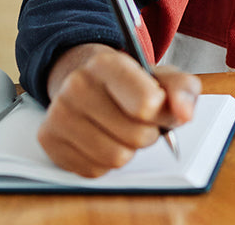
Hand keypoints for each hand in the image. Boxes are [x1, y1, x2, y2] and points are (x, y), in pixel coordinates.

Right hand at [37, 43, 201, 176]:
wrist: (86, 78)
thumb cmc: (131, 80)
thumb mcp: (162, 75)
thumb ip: (182, 89)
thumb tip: (184, 114)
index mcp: (107, 64)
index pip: (146, 104)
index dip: (163, 113)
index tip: (161, 107)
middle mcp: (77, 86)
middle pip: (136, 135)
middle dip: (150, 133)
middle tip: (144, 120)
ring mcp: (59, 114)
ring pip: (116, 158)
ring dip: (129, 149)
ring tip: (124, 129)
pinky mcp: (49, 141)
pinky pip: (94, 170)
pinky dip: (106, 161)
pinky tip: (104, 138)